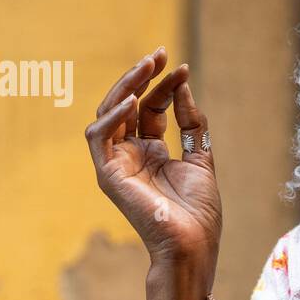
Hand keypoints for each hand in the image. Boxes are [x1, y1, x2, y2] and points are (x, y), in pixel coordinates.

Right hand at [85, 49, 221, 284]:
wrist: (192, 245)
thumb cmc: (199, 212)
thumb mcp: (201, 158)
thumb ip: (191, 124)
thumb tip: (184, 86)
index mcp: (153, 152)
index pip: (152, 108)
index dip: (165, 87)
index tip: (183, 68)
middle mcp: (132, 154)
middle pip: (129, 105)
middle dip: (142, 78)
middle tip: (159, 54)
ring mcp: (118, 163)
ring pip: (109, 113)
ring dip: (126, 87)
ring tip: (147, 65)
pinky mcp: (107, 174)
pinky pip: (98, 137)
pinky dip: (111, 116)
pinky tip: (132, 101)